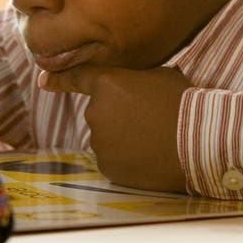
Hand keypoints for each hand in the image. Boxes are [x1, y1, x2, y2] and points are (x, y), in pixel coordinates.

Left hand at [38, 65, 190, 191]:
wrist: (198, 140)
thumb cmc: (183, 102)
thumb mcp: (158, 75)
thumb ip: (132, 77)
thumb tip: (126, 82)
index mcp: (108, 84)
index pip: (78, 78)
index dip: (59, 80)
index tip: (44, 82)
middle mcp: (96, 112)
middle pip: (100, 111)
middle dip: (117, 114)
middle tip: (148, 118)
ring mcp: (100, 142)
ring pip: (106, 137)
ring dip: (122, 137)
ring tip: (152, 138)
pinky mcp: (108, 167)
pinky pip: (113, 159)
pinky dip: (126, 158)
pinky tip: (148, 156)